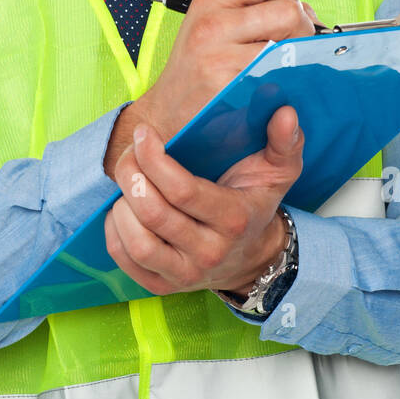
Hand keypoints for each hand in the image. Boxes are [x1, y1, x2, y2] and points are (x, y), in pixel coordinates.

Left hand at [104, 102, 303, 295]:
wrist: (253, 258)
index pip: (183, 191)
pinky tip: (123, 207)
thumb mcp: (279, 172)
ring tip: (126, 181)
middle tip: (129, 154)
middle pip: (154, 214)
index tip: (144, 135)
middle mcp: (209, 252)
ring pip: (137, 242)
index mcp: (233, 219)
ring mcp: (185, 273)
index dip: (154, 159)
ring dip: (121, 205)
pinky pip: (125, 260)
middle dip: (131, 176)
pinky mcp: (163, 285)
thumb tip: (285, 113)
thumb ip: (285, 141)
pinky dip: (114, 231)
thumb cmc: (256, 204)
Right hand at [135, 0, 316, 144]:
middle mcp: (212, 24)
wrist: (167, 114)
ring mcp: (220, 58)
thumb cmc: (200, 68)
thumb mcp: (216, 24)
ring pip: (291, 46)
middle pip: (290, 11)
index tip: (278, 13)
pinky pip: (281, 78)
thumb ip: (260, 9)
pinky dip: (285, 84)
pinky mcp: (231, 90)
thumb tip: (310, 14)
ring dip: (294, 59)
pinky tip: (267, 88)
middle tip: (281, 47)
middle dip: (299, 30)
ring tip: (273, 67)